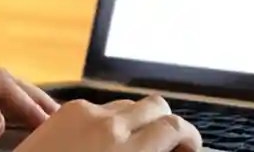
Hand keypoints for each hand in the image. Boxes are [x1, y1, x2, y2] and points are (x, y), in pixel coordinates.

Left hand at [16, 96, 201, 151]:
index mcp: (126, 151)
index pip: (174, 127)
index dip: (189, 137)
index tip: (190, 149)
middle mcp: (107, 125)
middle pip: (157, 105)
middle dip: (166, 123)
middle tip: (165, 146)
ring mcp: (84, 113)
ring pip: (128, 104)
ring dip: (136, 121)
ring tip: (129, 146)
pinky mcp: (64, 111)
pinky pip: (99, 108)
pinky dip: (107, 121)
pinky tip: (98, 143)